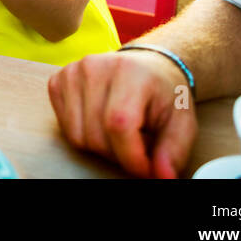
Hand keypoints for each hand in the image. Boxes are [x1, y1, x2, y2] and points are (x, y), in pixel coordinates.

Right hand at [48, 50, 197, 178]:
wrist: (145, 65)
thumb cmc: (162, 93)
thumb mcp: (182, 122)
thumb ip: (173, 151)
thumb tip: (162, 176)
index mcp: (130, 71)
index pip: (119, 124)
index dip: (131, 157)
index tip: (145, 168)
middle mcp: (96, 67)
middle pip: (96, 136)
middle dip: (118, 155)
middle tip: (136, 147)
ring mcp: (73, 72)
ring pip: (77, 137)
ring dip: (101, 148)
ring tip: (119, 135)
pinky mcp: (58, 80)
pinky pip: (64, 128)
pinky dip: (83, 135)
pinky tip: (100, 124)